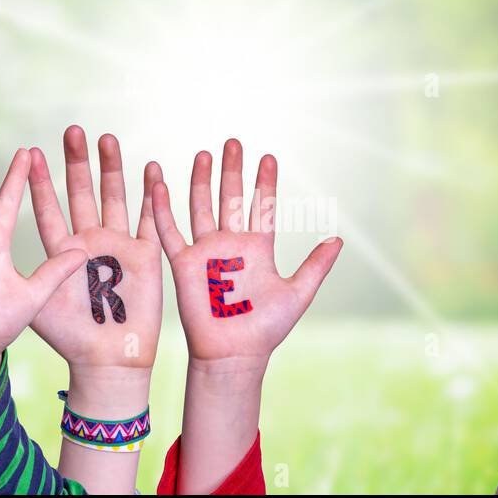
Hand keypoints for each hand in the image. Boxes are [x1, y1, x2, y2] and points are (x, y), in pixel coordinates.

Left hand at [27, 127, 162, 410]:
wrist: (107, 362)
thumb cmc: (69, 339)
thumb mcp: (38, 304)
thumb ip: (24, 271)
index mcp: (60, 250)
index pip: (47, 208)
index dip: (37, 181)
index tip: (28, 152)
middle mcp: (88, 241)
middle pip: (81, 193)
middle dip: (77, 162)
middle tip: (72, 130)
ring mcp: (118, 246)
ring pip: (115, 198)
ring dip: (113, 169)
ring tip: (108, 139)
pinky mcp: (145, 257)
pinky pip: (150, 222)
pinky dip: (153, 198)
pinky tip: (153, 171)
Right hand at [152, 139, 342, 367]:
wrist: (233, 355)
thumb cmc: (265, 329)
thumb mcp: (298, 293)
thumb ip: (316, 266)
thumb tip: (337, 239)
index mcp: (258, 249)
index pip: (262, 206)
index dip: (265, 182)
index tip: (268, 157)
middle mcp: (231, 245)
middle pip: (231, 198)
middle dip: (232, 170)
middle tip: (233, 142)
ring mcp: (206, 252)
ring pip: (201, 207)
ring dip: (201, 181)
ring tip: (204, 154)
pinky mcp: (184, 264)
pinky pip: (170, 232)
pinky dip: (163, 209)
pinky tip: (160, 184)